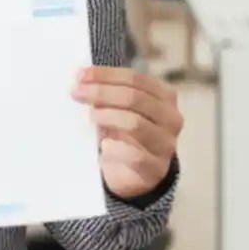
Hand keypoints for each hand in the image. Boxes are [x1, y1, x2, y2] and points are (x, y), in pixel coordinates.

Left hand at [71, 66, 183, 199]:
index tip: (79, 75)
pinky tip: (104, 145)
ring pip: (135, 123)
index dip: (106, 75)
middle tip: (77, 92)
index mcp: (164, 97)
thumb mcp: (118, 109)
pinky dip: (115, 148)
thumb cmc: (123, 134)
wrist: (132, 174)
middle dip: (101, 92)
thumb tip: (80, 80)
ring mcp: (166, 144)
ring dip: (107, 116)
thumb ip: (107, 94)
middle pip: (134, 98)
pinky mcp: (156, 168)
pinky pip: (134, 155)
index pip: (136, 78)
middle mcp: (171, 118)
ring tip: (92, 117)